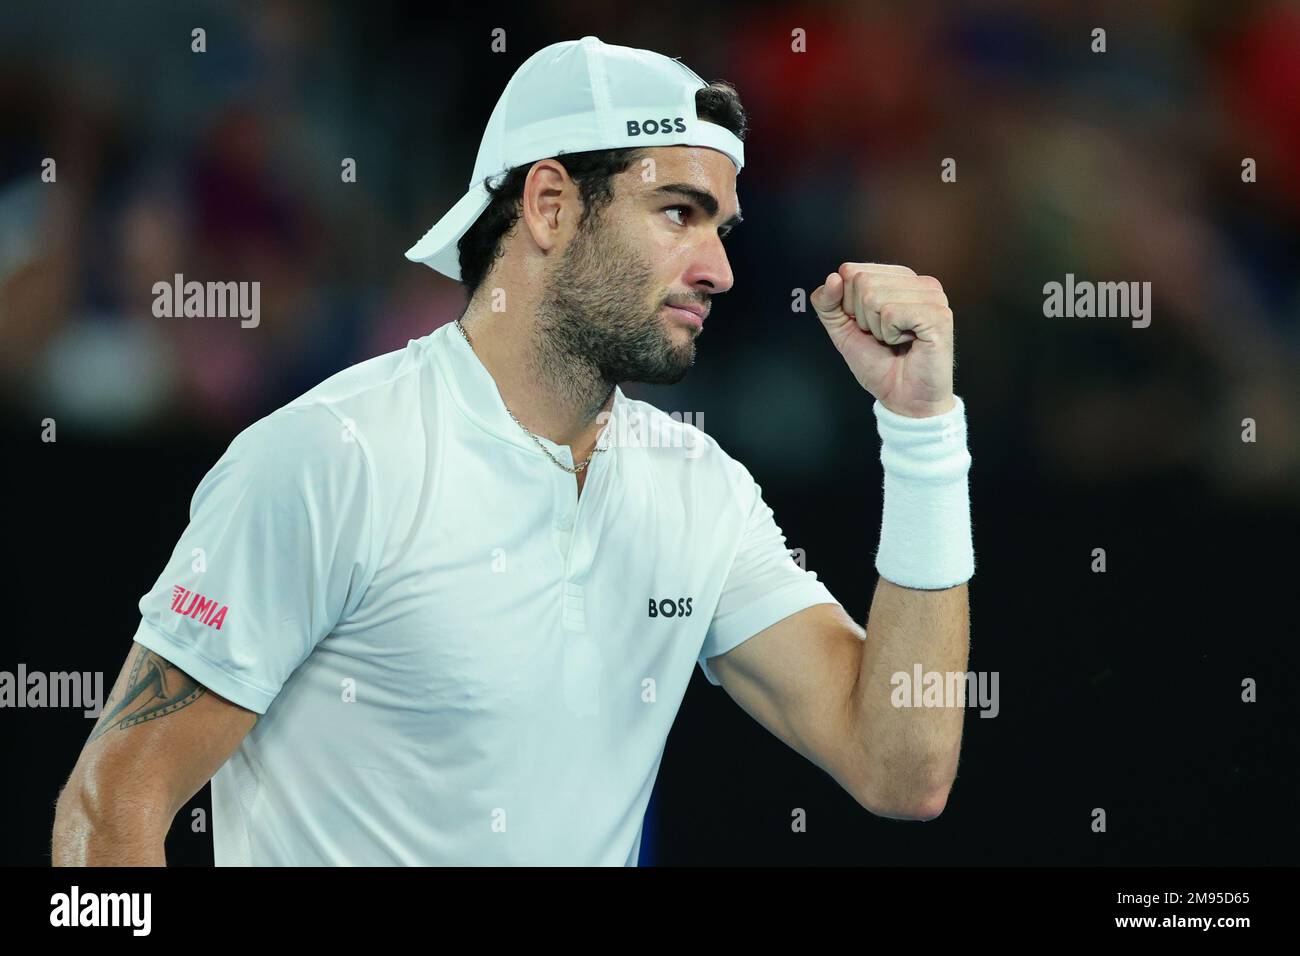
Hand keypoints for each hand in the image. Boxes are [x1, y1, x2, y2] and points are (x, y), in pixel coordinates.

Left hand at [810, 263, 955, 417]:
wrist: (903, 399)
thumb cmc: (880, 365)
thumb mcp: (843, 331)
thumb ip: (828, 304)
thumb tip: (832, 278)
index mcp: (899, 279)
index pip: (850, 271)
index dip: (848, 305)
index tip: (868, 326)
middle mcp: (919, 282)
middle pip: (861, 281)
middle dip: (862, 317)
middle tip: (884, 337)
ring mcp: (932, 296)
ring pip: (874, 296)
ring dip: (877, 328)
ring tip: (896, 341)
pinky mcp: (938, 314)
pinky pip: (890, 313)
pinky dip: (890, 335)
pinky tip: (907, 343)